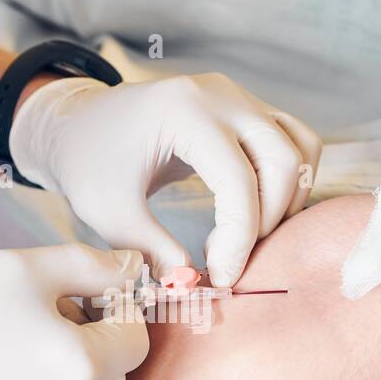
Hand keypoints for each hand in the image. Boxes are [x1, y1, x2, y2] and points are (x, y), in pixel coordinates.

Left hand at [10, 72, 321, 285]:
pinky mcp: (247, 109)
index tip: (223, 278)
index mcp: (185, 113)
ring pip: (300, 148)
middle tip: (234, 259)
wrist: (80, 122)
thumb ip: (150, 249)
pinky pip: (294, 141)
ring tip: (245, 236)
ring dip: (286, 201)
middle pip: (284, 162)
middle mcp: (222, 96)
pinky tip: (255, 213)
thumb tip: (190, 283)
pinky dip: (289, 180)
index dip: (239, 238)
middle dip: (267, 221)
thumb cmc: (89, 162)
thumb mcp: (109, 212)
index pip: (238, 181)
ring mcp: (239, 97)